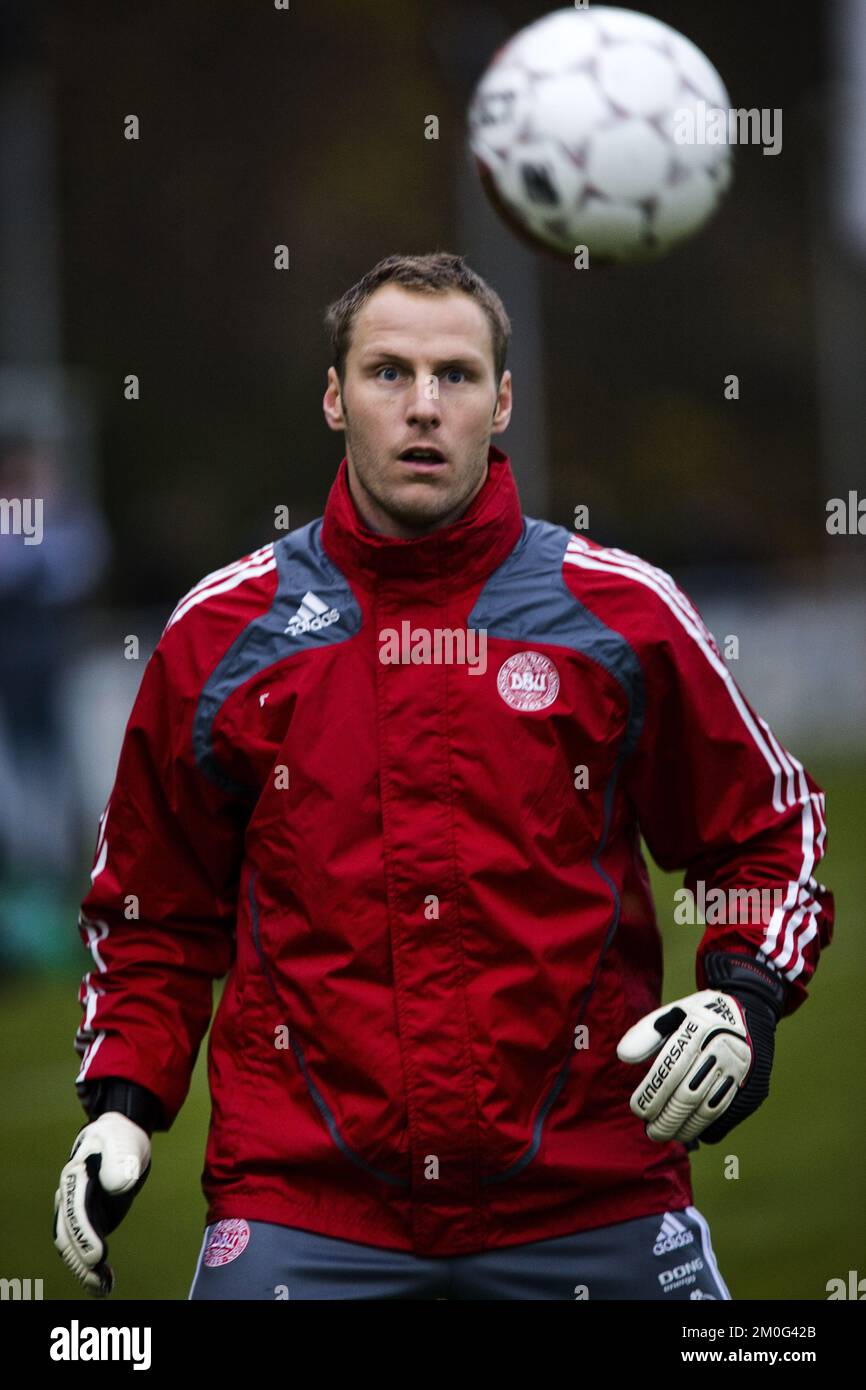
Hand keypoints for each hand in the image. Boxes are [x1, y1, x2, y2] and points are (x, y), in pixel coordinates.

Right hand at [53, 1112, 150, 1296]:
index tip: (98, 1255)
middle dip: (81, 1259)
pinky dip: (91, 1268)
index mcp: (75, 1176)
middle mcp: (69, 1198)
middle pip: (68, 1233)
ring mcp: (77, 1213)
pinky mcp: (88, 1223)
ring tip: (102, 1288)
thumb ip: (120, 1159)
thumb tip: (118, 1186)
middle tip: (98, 1278)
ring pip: (72, 1247)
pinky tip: (105, 1284)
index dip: (85, 1234)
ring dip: (84, 1270)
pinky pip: (84, 1248)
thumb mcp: (123, 1140)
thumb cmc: (119, 1137)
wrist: (118, 1138)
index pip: (76, 1209)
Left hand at [616, 986, 774, 1145]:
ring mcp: (742, 1071)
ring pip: (709, 1109)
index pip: (672, 1068)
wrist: (753, 1013)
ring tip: (666, 1134)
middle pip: (690, 1093)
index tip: (638, 1109)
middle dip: (667, 1118)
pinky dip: (706, 1127)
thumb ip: (648, 1032)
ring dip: (685, 1127)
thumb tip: (623, 1056)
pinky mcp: (754, 1088)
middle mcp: (724, 1049)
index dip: (653, 1093)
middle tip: (651, 1132)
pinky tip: (689, 1129)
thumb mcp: (675, 1012)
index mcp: (700, 1027)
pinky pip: (726, 1115)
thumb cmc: (702, 1017)